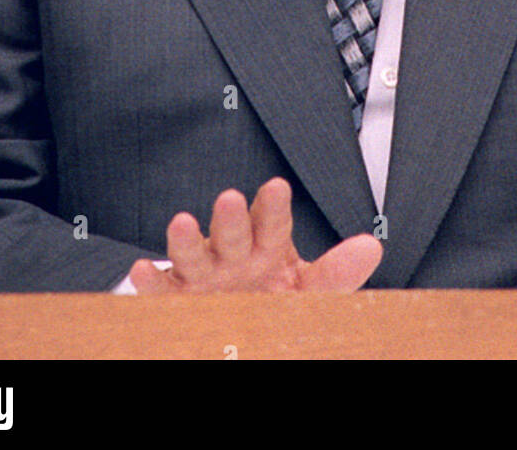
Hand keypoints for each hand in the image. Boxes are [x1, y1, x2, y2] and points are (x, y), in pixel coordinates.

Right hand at [126, 176, 382, 292]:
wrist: (241, 328)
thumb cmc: (275, 297)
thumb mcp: (310, 289)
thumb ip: (336, 272)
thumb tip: (372, 248)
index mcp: (269, 245)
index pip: (273, 223)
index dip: (273, 206)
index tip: (277, 187)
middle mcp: (234, 254)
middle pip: (233, 233)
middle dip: (230, 218)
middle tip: (229, 199)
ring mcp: (204, 274)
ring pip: (193, 254)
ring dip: (186, 240)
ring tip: (181, 222)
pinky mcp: (179, 298)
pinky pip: (163, 290)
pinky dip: (151, 281)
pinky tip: (144, 268)